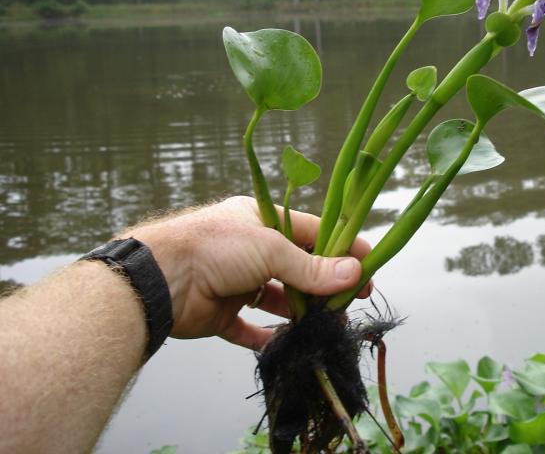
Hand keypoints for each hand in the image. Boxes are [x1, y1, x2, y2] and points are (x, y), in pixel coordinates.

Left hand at [123, 196, 370, 349]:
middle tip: (351, 303)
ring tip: (327, 325)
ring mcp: (235, 281)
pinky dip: (267, 336)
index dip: (341, 248)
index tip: (367, 266)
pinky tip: (286, 342)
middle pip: (298, 268)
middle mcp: (250, 248)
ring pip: (278, 299)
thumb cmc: (213, 247)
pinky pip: (250, 327)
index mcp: (261, 220)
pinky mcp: (221, 312)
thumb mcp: (269, 249)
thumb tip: (353, 273)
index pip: (312, 232)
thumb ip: (311, 267)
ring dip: (302, 312)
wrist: (158, 280)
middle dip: (324, 285)